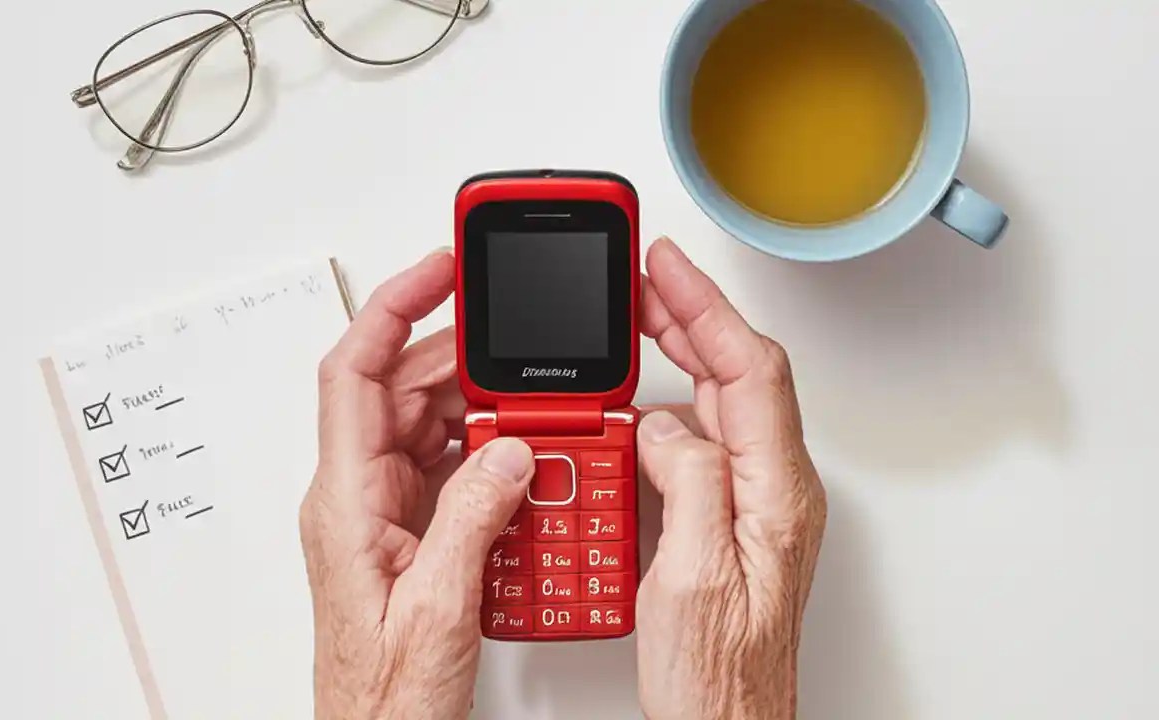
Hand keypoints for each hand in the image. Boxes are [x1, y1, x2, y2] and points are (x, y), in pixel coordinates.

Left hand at [300, 250, 535, 719]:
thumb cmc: (384, 694)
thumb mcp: (438, 606)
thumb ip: (473, 519)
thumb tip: (508, 451)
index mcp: (346, 502)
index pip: (353, 375)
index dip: (391, 308)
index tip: (438, 269)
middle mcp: (357, 495)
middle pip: (398, 387)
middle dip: (455, 352)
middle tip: (511, 333)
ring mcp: (382, 510)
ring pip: (425, 421)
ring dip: (477, 400)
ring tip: (529, 394)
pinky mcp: (407, 529)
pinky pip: (443, 460)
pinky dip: (483, 443)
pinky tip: (519, 445)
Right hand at [635, 238, 826, 719]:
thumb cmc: (720, 678)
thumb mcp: (692, 577)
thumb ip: (690, 484)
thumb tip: (668, 425)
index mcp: (778, 494)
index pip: (751, 372)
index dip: (708, 309)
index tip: (669, 267)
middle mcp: (777, 491)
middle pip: (740, 375)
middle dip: (691, 316)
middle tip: (645, 277)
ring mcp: (758, 504)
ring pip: (722, 404)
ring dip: (681, 356)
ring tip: (638, 322)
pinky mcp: (734, 520)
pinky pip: (706, 443)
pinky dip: (671, 406)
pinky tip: (641, 403)